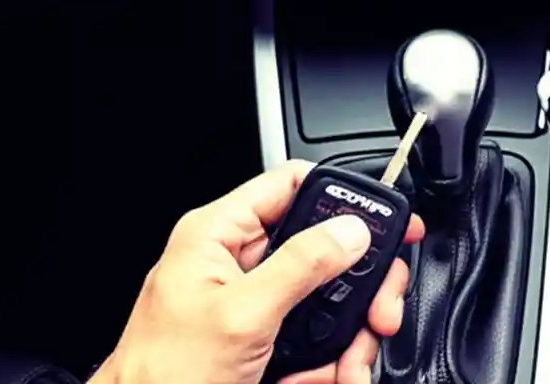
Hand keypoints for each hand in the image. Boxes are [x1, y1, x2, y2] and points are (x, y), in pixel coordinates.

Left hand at [91, 160, 424, 383]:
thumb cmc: (162, 376)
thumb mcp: (242, 314)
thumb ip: (300, 265)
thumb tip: (350, 229)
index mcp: (218, 234)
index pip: (290, 185)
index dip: (342, 196)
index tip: (387, 218)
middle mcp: (236, 263)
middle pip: (321, 248)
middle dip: (358, 286)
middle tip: (380, 310)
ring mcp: (251, 304)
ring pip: (326, 301)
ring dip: (348, 336)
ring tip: (348, 365)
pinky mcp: (261, 341)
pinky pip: (314, 341)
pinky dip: (330, 364)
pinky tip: (328, 378)